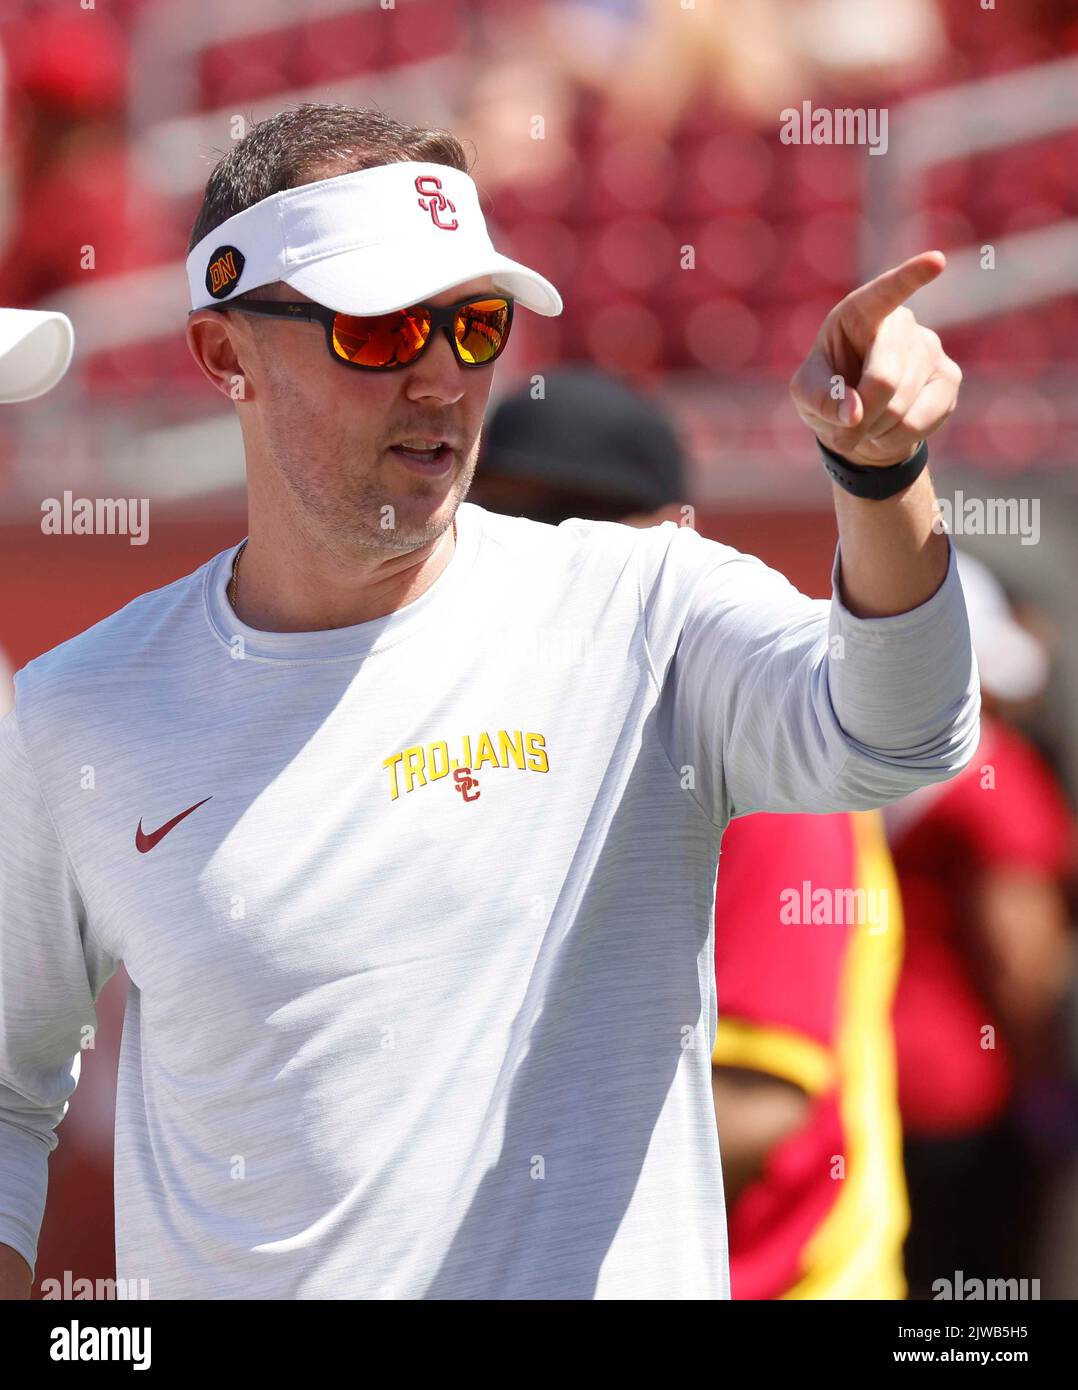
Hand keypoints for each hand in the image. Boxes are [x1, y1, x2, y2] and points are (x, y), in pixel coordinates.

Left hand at [789, 250, 961, 466]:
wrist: (860, 422)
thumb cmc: (828, 392)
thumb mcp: (806, 394)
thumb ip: (821, 398)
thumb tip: (854, 413)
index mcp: (860, 312)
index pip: (885, 292)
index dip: (910, 277)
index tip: (936, 261)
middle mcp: (901, 324)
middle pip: (883, 379)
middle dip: (860, 414)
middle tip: (846, 428)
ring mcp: (931, 348)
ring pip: (899, 406)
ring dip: (873, 428)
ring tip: (867, 422)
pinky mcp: (950, 378)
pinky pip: (918, 422)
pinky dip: (894, 438)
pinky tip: (888, 428)